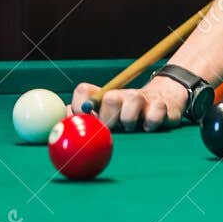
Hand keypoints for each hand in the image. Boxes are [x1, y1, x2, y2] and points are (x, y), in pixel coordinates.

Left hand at [70, 77, 188, 131]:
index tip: (83, 120)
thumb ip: (81, 121)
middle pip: (109, 97)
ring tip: (131, 128)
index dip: (79, 105)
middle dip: (107, 117)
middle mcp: (121, 95)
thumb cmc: (126, 116)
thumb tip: (58, 128)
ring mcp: (142, 99)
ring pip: (134, 99)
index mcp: (102, 97)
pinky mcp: (162, 106)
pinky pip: (156, 113)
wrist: (164, 102)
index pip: (84, 91)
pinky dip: (152, 123)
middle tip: (110, 131)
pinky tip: (149, 129)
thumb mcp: (104, 118)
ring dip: (131, 120)